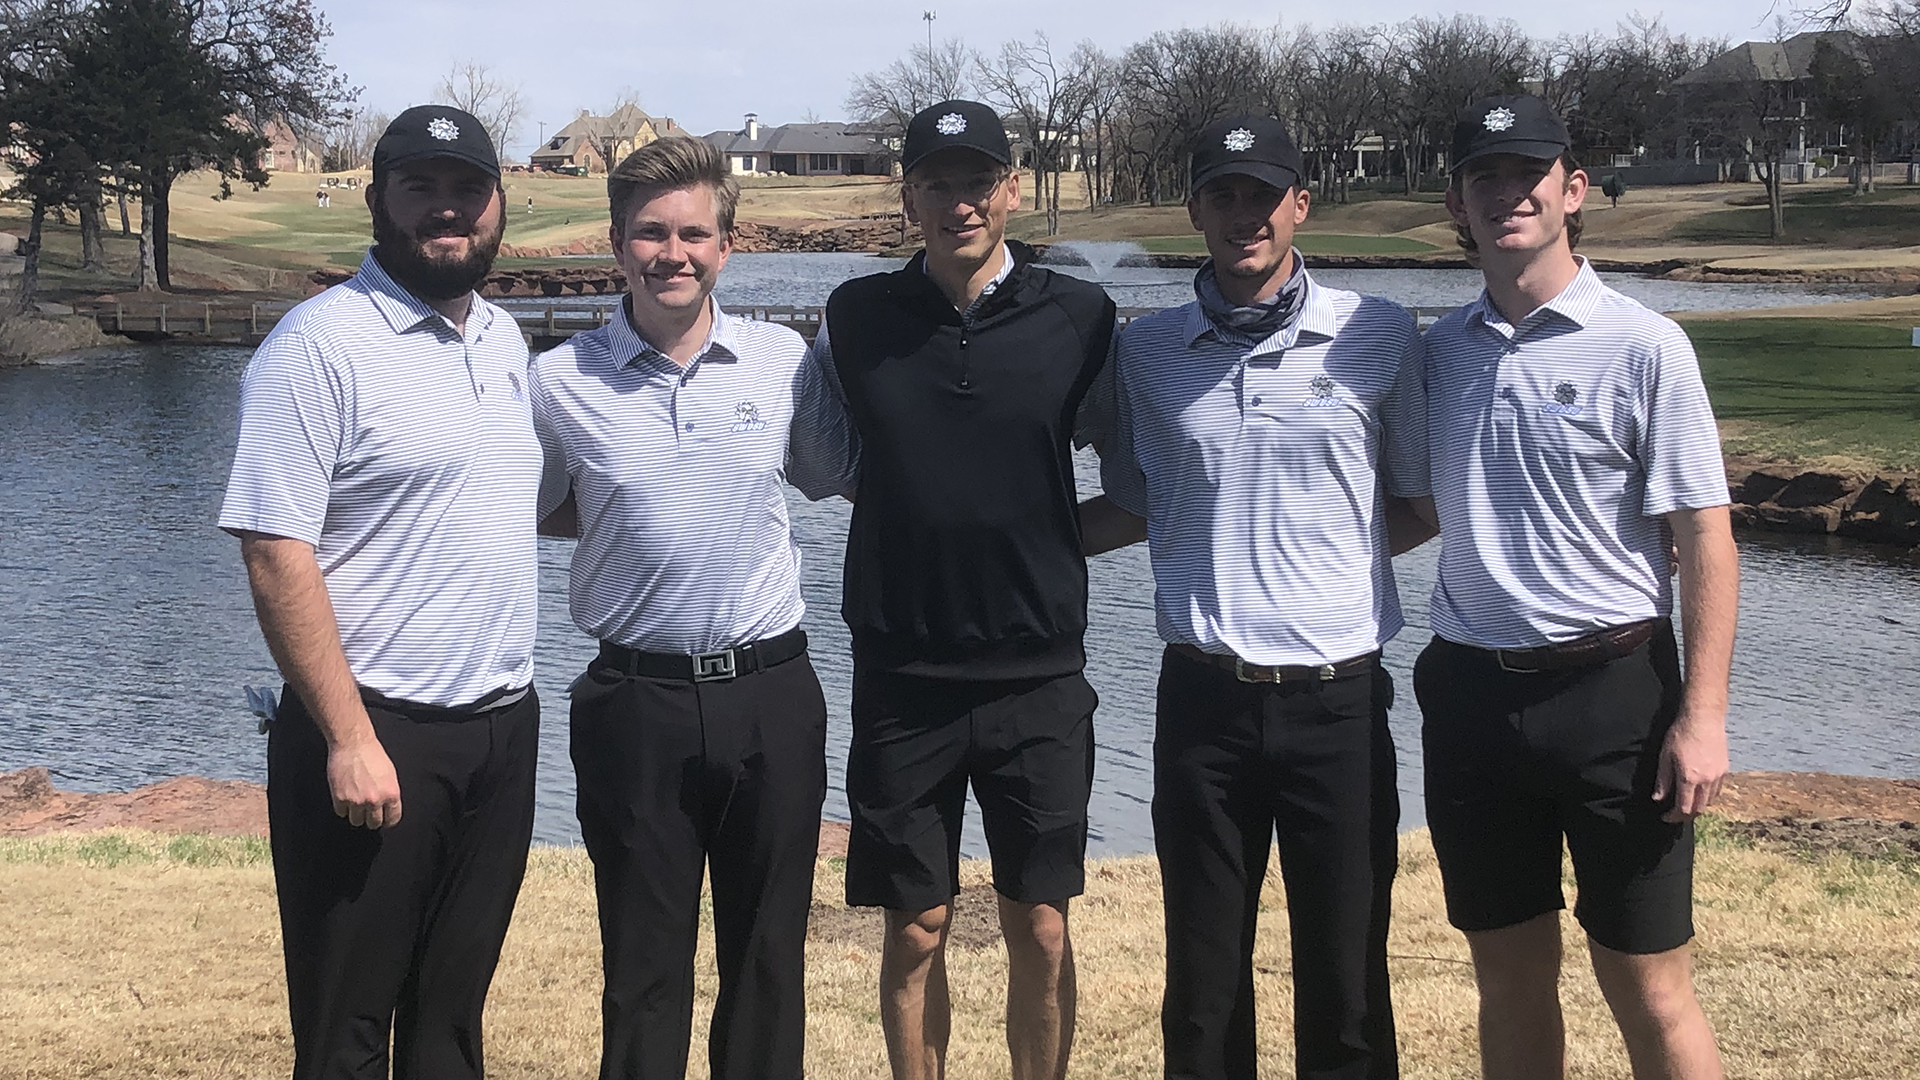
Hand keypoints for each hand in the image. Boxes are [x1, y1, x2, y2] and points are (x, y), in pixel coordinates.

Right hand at [326, 735, 402, 828]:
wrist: (353, 743)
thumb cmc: (372, 754)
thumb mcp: (390, 775)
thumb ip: (389, 793)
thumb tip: (388, 808)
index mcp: (391, 794)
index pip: (392, 819)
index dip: (388, 820)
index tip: (384, 820)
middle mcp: (375, 800)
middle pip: (374, 823)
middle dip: (371, 818)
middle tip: (368, 811)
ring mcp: (356, 801)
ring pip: (356, 821)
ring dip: (356, 814)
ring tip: (355, 803)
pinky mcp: (340, 798)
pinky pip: (341, 813)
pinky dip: (343, 807)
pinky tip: (345, 797)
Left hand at [1652, 706, 1728, 822]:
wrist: (1703, 718)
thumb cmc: (1680, 734)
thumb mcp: (1665, 757)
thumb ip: (1662, 780)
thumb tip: (1658, 798)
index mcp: (1689, 778)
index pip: (1683, 808)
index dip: (1673, 816)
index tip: (1665, 816)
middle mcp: (1706, 781)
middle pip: (1698, 809)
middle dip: (1685, 815)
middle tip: (1674, 814)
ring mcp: (1718, 776)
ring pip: (1710, 801)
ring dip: (1697, 806)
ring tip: (1686, 803)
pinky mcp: (1725, 770)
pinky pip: (1717, 791)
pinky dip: (1708, 797)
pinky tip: (1699, 792)